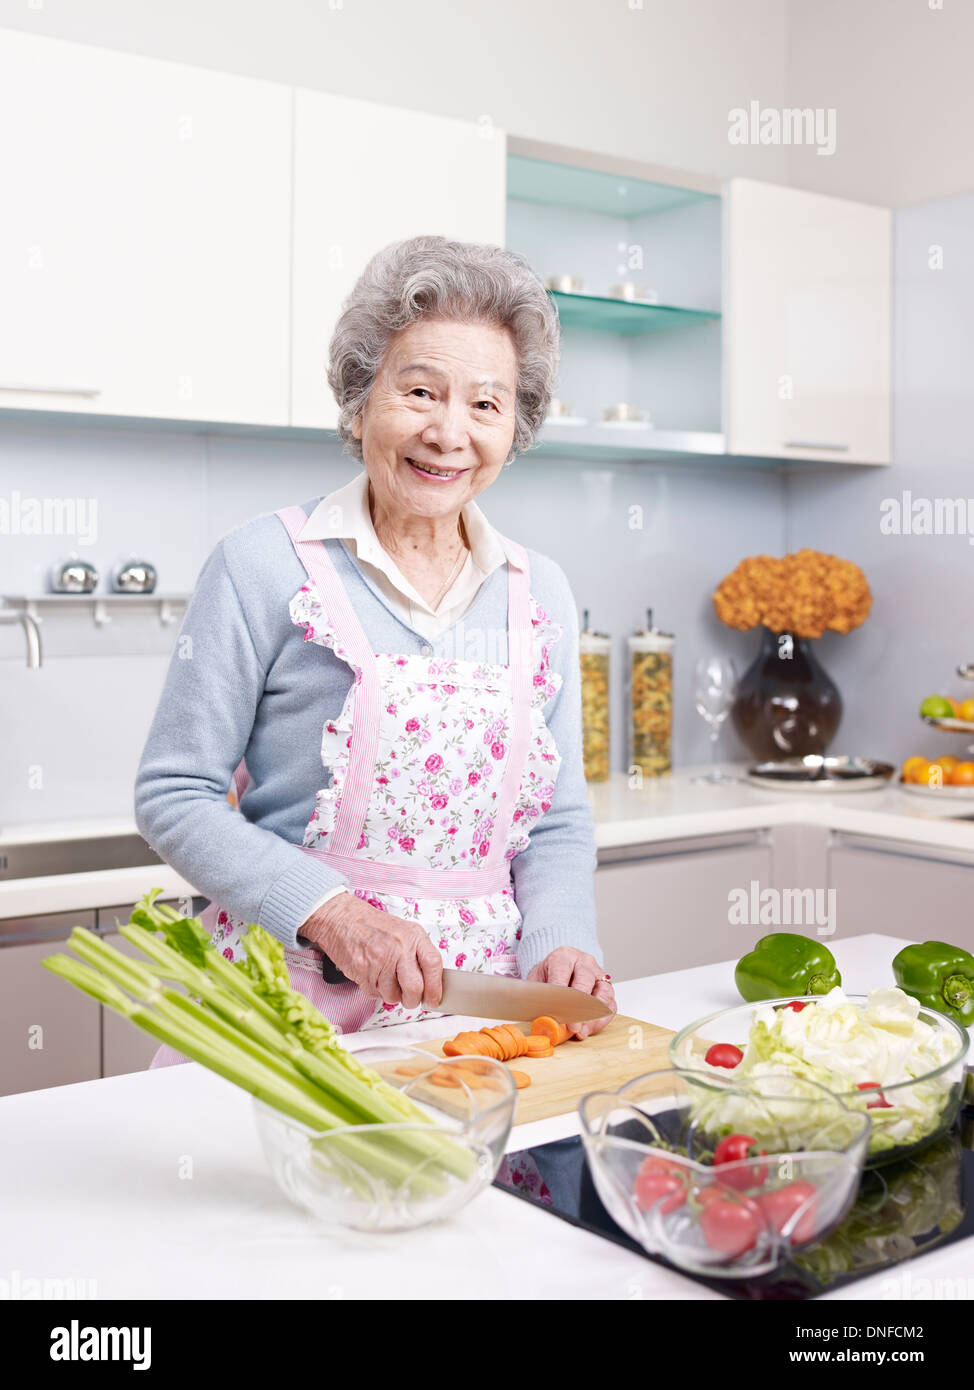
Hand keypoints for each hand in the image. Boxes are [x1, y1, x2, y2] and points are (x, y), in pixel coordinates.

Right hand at [300, 895, 442, 1010]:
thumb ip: (418, 954)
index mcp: (412, 935)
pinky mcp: (361, 970)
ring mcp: (378, 959)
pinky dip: (375, 990)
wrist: (342, 918)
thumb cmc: (373, 926)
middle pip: (414, 988)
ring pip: (393, 996)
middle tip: (410, 999)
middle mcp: (398, 947)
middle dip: (413, 1000)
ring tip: (385, 979)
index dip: (436, 987)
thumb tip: (431, 983)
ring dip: (391, 995)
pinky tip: (372, 974)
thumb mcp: (403, 931)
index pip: (433, 964)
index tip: (434, 999)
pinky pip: (374, 994)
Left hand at [526, 947, 616, 1038]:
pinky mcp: (607, 989)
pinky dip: (600, 1021)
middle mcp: (584, 962)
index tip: (556, 1010)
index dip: (560, 993)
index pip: (562, 972)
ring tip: (581, 1031)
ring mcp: (599, 975)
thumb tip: (540, 1016)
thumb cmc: (548, 975)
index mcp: (564, 956)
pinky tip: (588, 1030)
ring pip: (603, 993)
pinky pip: (610, 1006)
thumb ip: (537, 995)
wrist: (558, 970)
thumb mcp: (536, 980)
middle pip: (585, 981)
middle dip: (578, 1006)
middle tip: (572, 1026)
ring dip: (592, 1016)